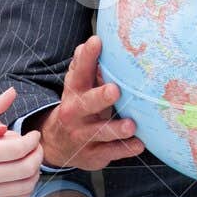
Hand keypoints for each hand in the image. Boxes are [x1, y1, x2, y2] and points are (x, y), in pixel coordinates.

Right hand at [0, 88, 43, 196]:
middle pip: (25, 168)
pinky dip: (26, 186)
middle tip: (36, 146)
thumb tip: (12, 92)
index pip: (17, 149)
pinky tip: (21, 174)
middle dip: (37, 154)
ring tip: (29, 159)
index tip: (34, 134)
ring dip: (35, 171)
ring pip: (25, 186)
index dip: (32, 140)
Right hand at [38, 37, 144, 170]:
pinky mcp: (94, 154)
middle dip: (100, 97)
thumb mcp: (76, 87)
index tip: (96, 41)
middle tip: (114, 90)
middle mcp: (75, 114)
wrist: (57, 145)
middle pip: (86, 105)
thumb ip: (84, 66)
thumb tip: (92, 41)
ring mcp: (83, 136)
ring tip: (131, 125)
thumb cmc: (77, 107)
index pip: (78, 72)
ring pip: (99, 132)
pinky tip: (139, 144)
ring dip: (116, 128)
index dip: (87, 57)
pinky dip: (125, 149)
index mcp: (73, 93)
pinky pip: (111, 152)